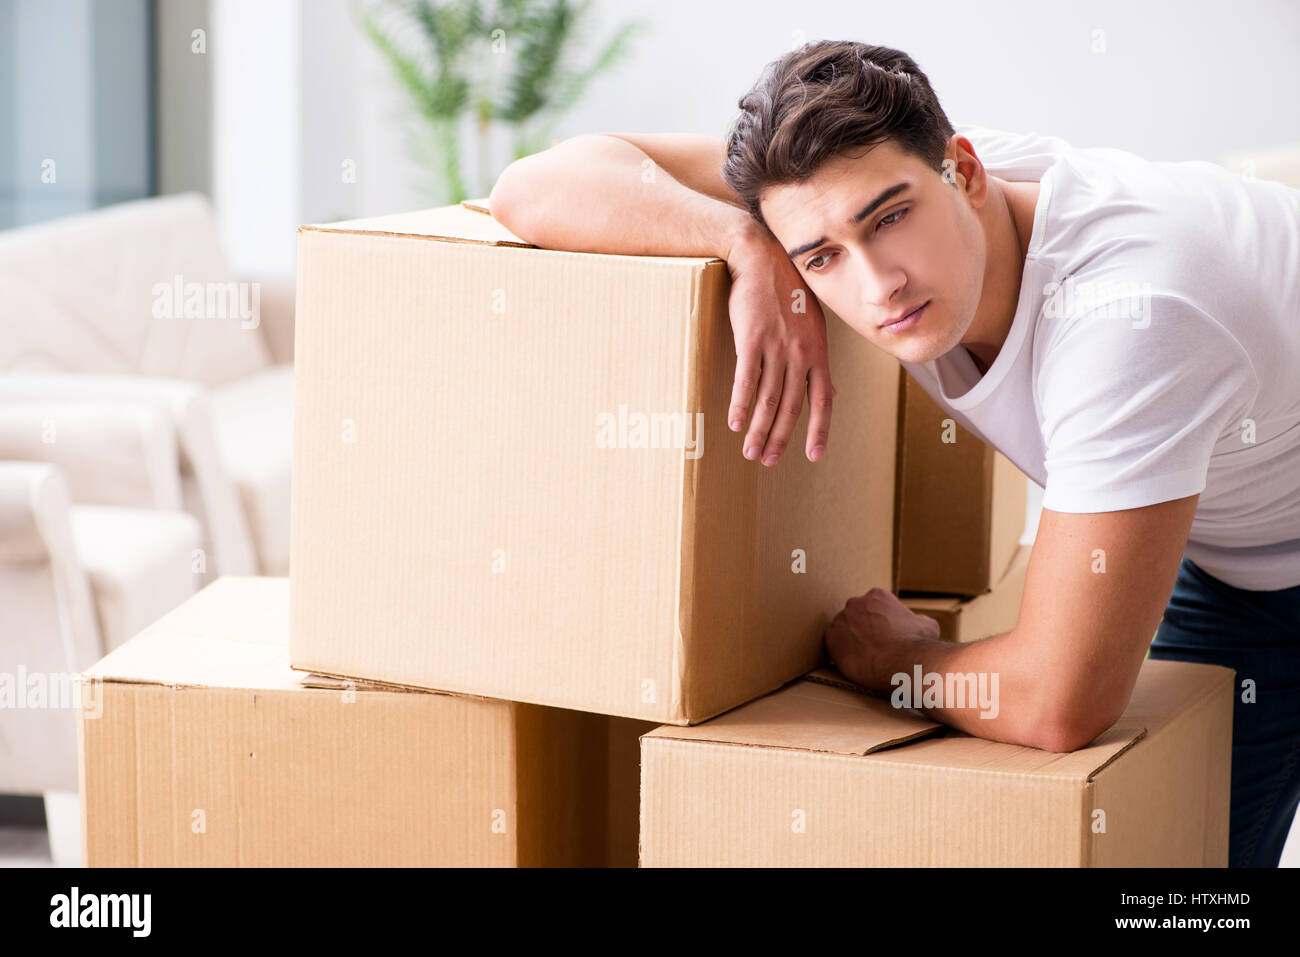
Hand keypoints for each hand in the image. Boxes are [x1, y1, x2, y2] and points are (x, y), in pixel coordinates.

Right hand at [724, 228, 834, 465]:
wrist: (763, 259)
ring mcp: (776, 347)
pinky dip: (741, 404)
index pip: (823, 400)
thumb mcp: (813, 324)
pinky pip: (746, 380)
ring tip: (750, 450)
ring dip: (759, 429)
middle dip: (780, 438)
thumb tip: (827, 388)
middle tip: (767, 460)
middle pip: (791, 406)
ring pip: (769, 399)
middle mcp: (801, 353)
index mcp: (818, 352)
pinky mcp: (751, 339)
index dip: (819, 429)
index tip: (813, 455)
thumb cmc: (787, 290)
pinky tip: (734, 422)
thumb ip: (816, 357)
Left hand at [824, 587, 941, 690]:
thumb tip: (917, 622)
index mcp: (877, 596)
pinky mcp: (830, 639)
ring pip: (843, 630)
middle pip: (856, 616)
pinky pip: (833, 646)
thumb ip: (917, 619)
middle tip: (873, 647)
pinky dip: (842, 654)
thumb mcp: (927, 625)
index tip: (885, 636)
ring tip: (864, 657)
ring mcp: (841, 620)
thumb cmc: (916, 643)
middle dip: (863, 630)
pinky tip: (855, 663)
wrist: (902, 660)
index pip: (874, 607)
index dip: (880, 623)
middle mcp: (855, 603)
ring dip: (851, 641)